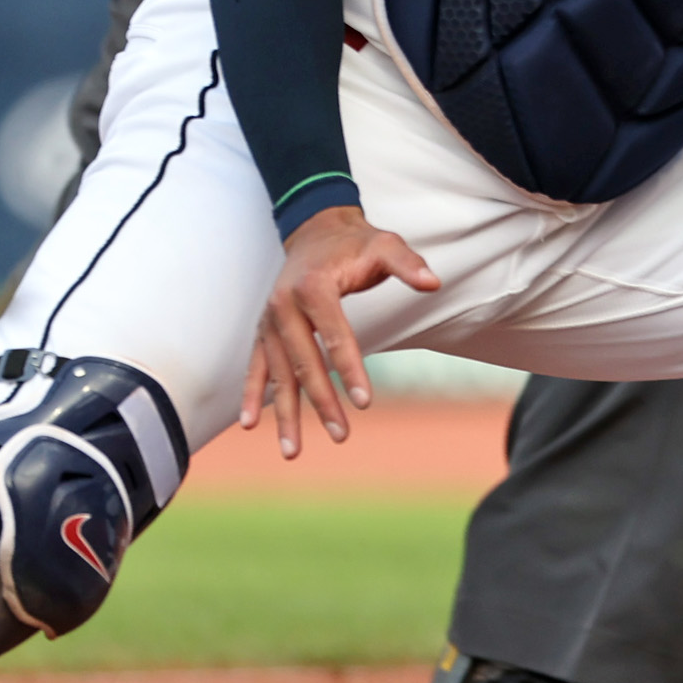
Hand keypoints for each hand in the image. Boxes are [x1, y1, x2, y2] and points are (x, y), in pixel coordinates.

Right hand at [240, 206, 438, 456]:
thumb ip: (408, 264)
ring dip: (284, 413)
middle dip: (321, 402)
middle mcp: (284, 305)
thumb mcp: (385, 244)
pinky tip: (249, 425)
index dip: (350, 370)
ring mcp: (269, 320)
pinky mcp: (262, 330)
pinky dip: (250, 395)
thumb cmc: (355, 242)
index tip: (365, 403)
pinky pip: (256, 367)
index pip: (335, 336)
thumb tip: (434, 282)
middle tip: (341, 435)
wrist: (315, 230)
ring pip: (277, 373)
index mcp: (314, 287)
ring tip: (293, 452)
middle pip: (304, 362)